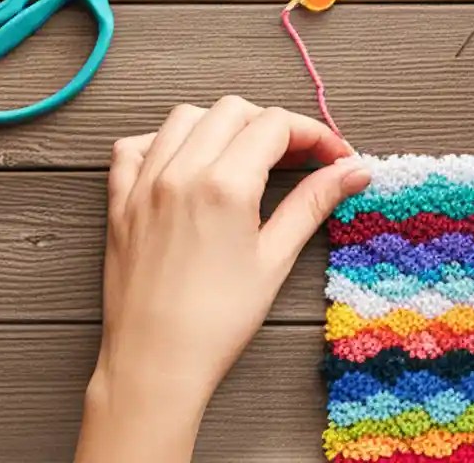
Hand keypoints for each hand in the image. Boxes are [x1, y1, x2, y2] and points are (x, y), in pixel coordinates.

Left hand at [76, 98, 369, 462]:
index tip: (334, 157)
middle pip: (233, 110)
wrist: (155, 363)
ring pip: (185, 117)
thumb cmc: (217, 321)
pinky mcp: (120, 202)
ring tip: (245, 157)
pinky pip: (134, 147)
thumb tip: (353, 170)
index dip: (314, 134)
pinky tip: (186, 165)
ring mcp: (144, 184)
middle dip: (272, 125)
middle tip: (298, 159)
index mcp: (224, 184)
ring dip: (221, 124)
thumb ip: (313, 203)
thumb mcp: (276, 258)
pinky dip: (163, 142)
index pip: (276, 125)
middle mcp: (180, 172)